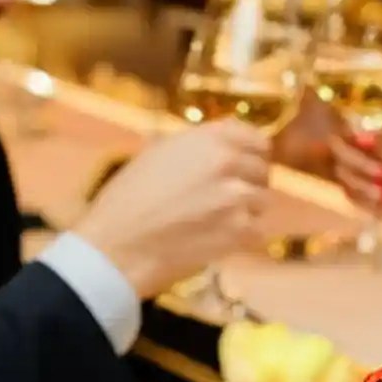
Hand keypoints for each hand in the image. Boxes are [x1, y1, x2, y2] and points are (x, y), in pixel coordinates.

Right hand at [74, 119, 270, 298]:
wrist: (119, 243)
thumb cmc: (128, 199)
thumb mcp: (157, 153)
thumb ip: (196, 146)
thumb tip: (223, 143)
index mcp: (210, 137)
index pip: (257, 139)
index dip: (254, 154)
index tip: (248, 165)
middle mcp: (228, 161)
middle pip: (263, 171)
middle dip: (249, 184)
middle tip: (226, 200)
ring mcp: (237, 196)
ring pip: (262, 202)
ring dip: (247, 212)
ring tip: (217, 221)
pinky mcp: (240, 230)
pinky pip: (258, 230)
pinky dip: (244, 237)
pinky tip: (218, 239)